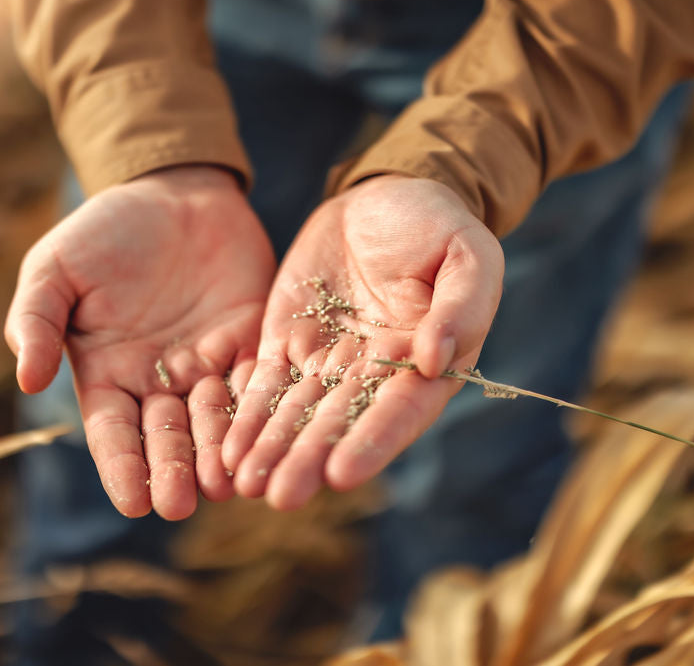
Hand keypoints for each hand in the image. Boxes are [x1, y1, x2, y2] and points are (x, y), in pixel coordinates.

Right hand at [5, 165, 274, 519]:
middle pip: (166, 438)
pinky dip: (258, 409)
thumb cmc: (104, 232)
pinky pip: (257, 381)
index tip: (131, 503)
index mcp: (108, 376)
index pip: (114, 434)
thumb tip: (26, 380)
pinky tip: (262, 435)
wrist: (171, 192)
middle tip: (180, 505)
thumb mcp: (55, 269)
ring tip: (224, 484)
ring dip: (218, 454)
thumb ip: (37, 320)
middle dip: (172, 472)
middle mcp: (158, 382)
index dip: (122, 468)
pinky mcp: (252, 342)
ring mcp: (208, 366)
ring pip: (214, 420)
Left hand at [221, 175, 503, 509]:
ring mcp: (326, 363)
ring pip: (296, 414)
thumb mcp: (467, 254)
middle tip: (281, 497)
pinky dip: (247, 416)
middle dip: (308, 459)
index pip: (398, 410)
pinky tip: (226, 450)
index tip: (342, 474)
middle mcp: (373, 376)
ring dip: (272, 450)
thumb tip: (436, 360)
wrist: (384, 197)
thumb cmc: (439, 226)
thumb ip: (461, 307)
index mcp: (423, 364)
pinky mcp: (287, 343)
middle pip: (339, 424)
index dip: (371, 442)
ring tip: (246, 486)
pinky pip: (265, 384)